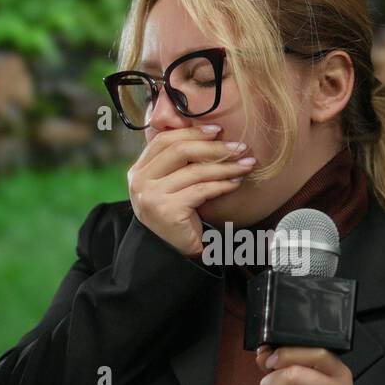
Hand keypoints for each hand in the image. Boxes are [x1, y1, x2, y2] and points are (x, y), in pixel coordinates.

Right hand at [126, 124, 255, 256]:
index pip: (164, 140)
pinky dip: (222, 184)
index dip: (192, 132)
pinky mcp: (167, 210)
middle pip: (179, 151)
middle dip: (213, 147)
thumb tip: (209, 133)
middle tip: (239, 147)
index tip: (218, 130)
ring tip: (246, 164)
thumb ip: (178, 164)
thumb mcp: (171, 186)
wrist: (169, 254)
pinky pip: (201, 190)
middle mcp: (140, 181)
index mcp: (138, 170)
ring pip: (194, 171)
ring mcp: (151, 196)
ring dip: (225, 166)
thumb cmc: (176, 217)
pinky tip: (236, 182)